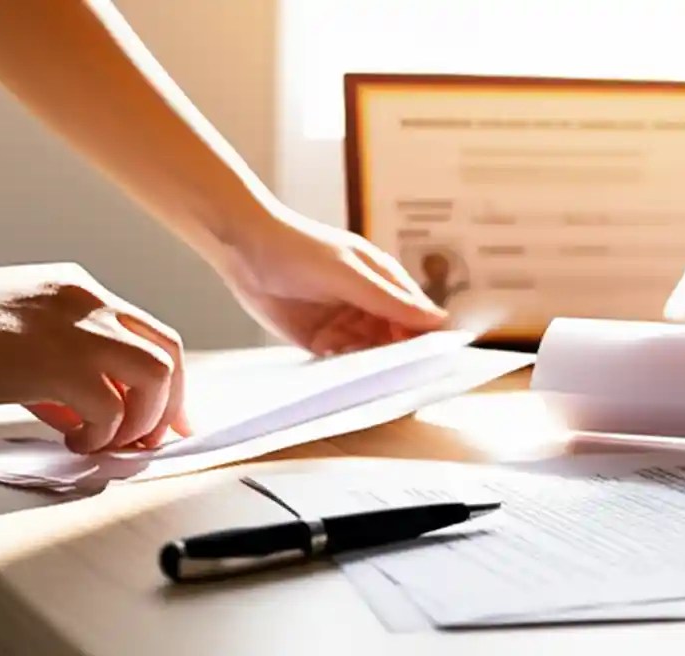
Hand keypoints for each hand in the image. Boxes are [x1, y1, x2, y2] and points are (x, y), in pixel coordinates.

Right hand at [0, 261, 187, 452]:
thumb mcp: (18, 340)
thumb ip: (61, 372)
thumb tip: (90, 415)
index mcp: (80, 292)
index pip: (151, 334)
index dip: (171, 382)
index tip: (170, 420)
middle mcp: (89, 302)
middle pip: (169, 352)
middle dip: (168, 405)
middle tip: (147, 441)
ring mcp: (78, 329)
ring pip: (157, 376)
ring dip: (141, 420)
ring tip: (105, 441)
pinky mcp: (58, 363)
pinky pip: (112, 409)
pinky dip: (101, 435)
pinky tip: (72, 440)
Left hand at [220, 209, 446, 354]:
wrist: (244, 249)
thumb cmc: (301, 249)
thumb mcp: (351, 275)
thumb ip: (391, 302)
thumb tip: (440, 320)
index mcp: (387, 284)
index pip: (419, 319)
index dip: (429, 342)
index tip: (434, 366)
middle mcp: (371, 307)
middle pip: (397, 343)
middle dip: (397, 360)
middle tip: (397, 378)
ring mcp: (346, 325)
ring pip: (370, 357)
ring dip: (368, 366)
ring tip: (359, 368)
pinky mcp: (321, 342)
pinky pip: (341, 364)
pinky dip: (342, 368)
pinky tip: (336, 366)